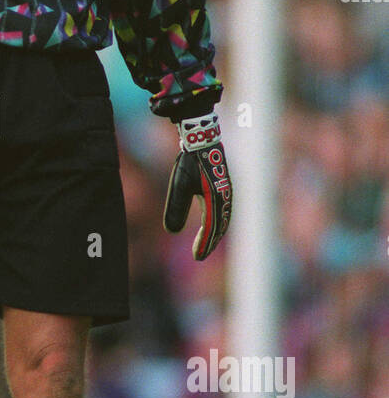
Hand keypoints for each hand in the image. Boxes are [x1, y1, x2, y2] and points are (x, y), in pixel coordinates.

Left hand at [163, 112, 231, 259]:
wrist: (203, 140)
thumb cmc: (190, 161)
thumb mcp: (179, 183)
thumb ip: (176, 207)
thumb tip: (171, 231)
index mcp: (217, 197)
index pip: (211, 226)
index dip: (204, 243)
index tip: (196, 257)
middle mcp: (225, 197)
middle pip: (220, 225)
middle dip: (210, 241)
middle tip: (199, 255)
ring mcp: (226, 192)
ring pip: (223, 218)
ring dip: (215, 233)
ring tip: (205, 245)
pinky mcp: (223, 187)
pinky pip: (222, 210)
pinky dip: (217, 221)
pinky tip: (210, 226)